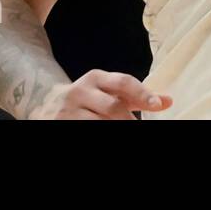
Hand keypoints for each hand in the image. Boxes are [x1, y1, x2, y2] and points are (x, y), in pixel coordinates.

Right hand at [27, 70, 172, 119]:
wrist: (42, 101)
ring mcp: (68, 111)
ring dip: (115, 127)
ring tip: (127, 129)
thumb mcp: (108, 91)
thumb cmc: (87, 98)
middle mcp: (80, 91)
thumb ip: (137, 96)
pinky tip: (106, 132)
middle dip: (129, 120)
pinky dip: (99, 132)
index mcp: (95, 78)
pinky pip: (84, 130)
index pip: (123, 82)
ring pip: (99, 123)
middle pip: (113, 107)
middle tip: (139, 126)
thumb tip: (168, 101)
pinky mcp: (58, 124)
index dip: (142, 93)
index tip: (157, 105)